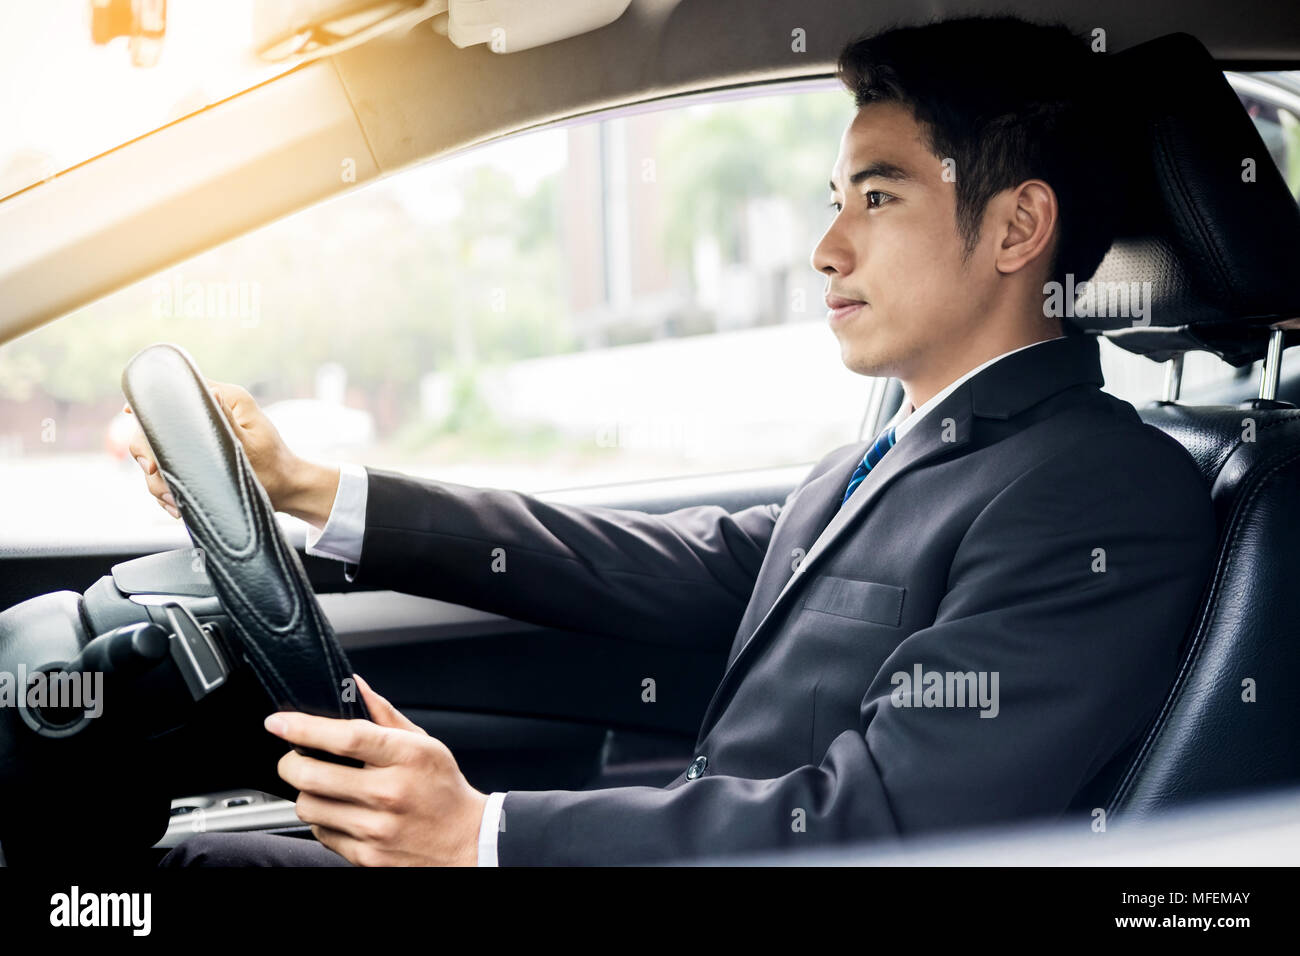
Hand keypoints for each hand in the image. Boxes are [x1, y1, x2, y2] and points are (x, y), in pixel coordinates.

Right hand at [123, 379, 316, 517]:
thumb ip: (224, 421)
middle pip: (157, 425)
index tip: (136, 424)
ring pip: (158, 452)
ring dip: (158, 479)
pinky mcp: (198, 456)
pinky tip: (176, 505)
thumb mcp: (248, 446)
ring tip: (171, 500)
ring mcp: (201, 436)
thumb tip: (207, 392)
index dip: (150, 409)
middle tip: (155, 473)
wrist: (287, 491)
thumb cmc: (274, 470)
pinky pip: (169, 468)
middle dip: (149, 454)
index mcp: (226, 399)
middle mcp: (211, 412)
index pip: (176, 390)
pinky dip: (167, 488)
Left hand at [266, 674, 487, 866]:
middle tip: (293, 758)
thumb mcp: (424, 743)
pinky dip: (323, 820)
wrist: (465, 843)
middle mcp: (389, 793)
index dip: (303, 727)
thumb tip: (354, 685)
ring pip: (309, 807)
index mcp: (406, 757)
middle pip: (313, 776)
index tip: (278, 721)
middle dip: (290, 764)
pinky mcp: (367, 857)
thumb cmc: (442, 788)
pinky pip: (321, 834)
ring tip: (323, 786)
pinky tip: (341, 812)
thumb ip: (384, 714)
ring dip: (307, 794)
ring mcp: (376, 829)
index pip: (345, 737)